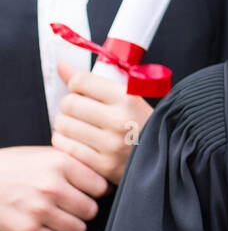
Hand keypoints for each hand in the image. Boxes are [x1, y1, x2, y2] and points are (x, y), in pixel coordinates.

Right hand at [0, 144, 107, 230]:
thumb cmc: (12, 166)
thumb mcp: (44, 154)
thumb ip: (74, 164)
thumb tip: (104, 179)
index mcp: (61, 163)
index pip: (101, 186)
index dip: (96, 190)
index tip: (90, 192)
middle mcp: (53, 187)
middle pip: (91, 210)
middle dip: (84, 209)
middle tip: (73, 205)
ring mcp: (41, 210)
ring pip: (79, 229)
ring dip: (72, 225)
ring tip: (61, 216)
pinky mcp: (28, 230)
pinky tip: (46, 225)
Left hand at [52, 60, 153, 186]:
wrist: (163, 155)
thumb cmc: (139, 122)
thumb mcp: (125, 96)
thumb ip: (92, 81)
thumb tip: (61, 65)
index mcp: (127, 97)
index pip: (81, 81)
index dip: (75, 84)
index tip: (80, 90)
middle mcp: (119, 120)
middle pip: (69, 104)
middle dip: (68, 105)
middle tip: (75, 110)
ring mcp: (112, 145)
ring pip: (64, 126)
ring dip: (64, 124)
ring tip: (75, 126)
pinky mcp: (104, 166)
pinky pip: (66, 148)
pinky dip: (64, 142)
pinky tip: (75, 141)